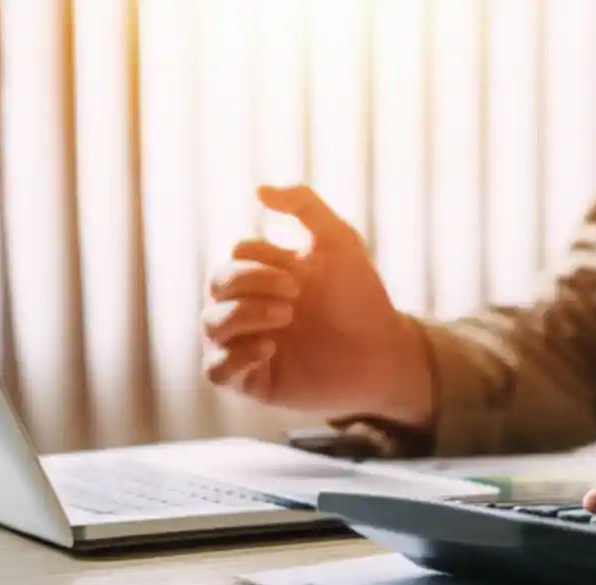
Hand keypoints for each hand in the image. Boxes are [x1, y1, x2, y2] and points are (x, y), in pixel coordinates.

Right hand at [201, 185, 432, 424]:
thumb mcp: (339, 240)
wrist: (384, 349)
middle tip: (295, 293)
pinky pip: (215, 371)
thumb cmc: (361, 296)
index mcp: (263, 275)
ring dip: (243, 316)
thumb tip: (258, 191)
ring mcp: (246, 345)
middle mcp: (248, 308)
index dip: (260, 261)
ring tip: (286, 316)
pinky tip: (270, 348)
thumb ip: (305, 206)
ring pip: (210, 326)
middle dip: (252, 283)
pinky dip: (234, 357)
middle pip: (216, 285)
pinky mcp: (253, 381)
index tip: (301, 273)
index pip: (234, 256)